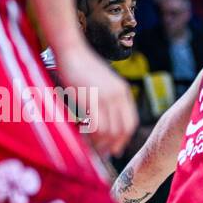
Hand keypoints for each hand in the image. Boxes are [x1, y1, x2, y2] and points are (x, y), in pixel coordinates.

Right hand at [55, 41, 138, 155]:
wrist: (71, 50)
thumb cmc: (82, 67)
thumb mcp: (104, 82)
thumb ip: (109, 99)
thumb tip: (106, 121)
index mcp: (123, 92)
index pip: (130, 123)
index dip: (124, 139)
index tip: (116, 148)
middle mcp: (118, 95)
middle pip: (122, 130)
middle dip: (113, 145)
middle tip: (102, 153)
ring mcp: (105, 97)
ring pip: (110, 131)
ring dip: (100, 142)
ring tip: (90, 145)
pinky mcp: (91, 98)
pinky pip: (96, 126)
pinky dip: (91, 135)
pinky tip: (82, 134)